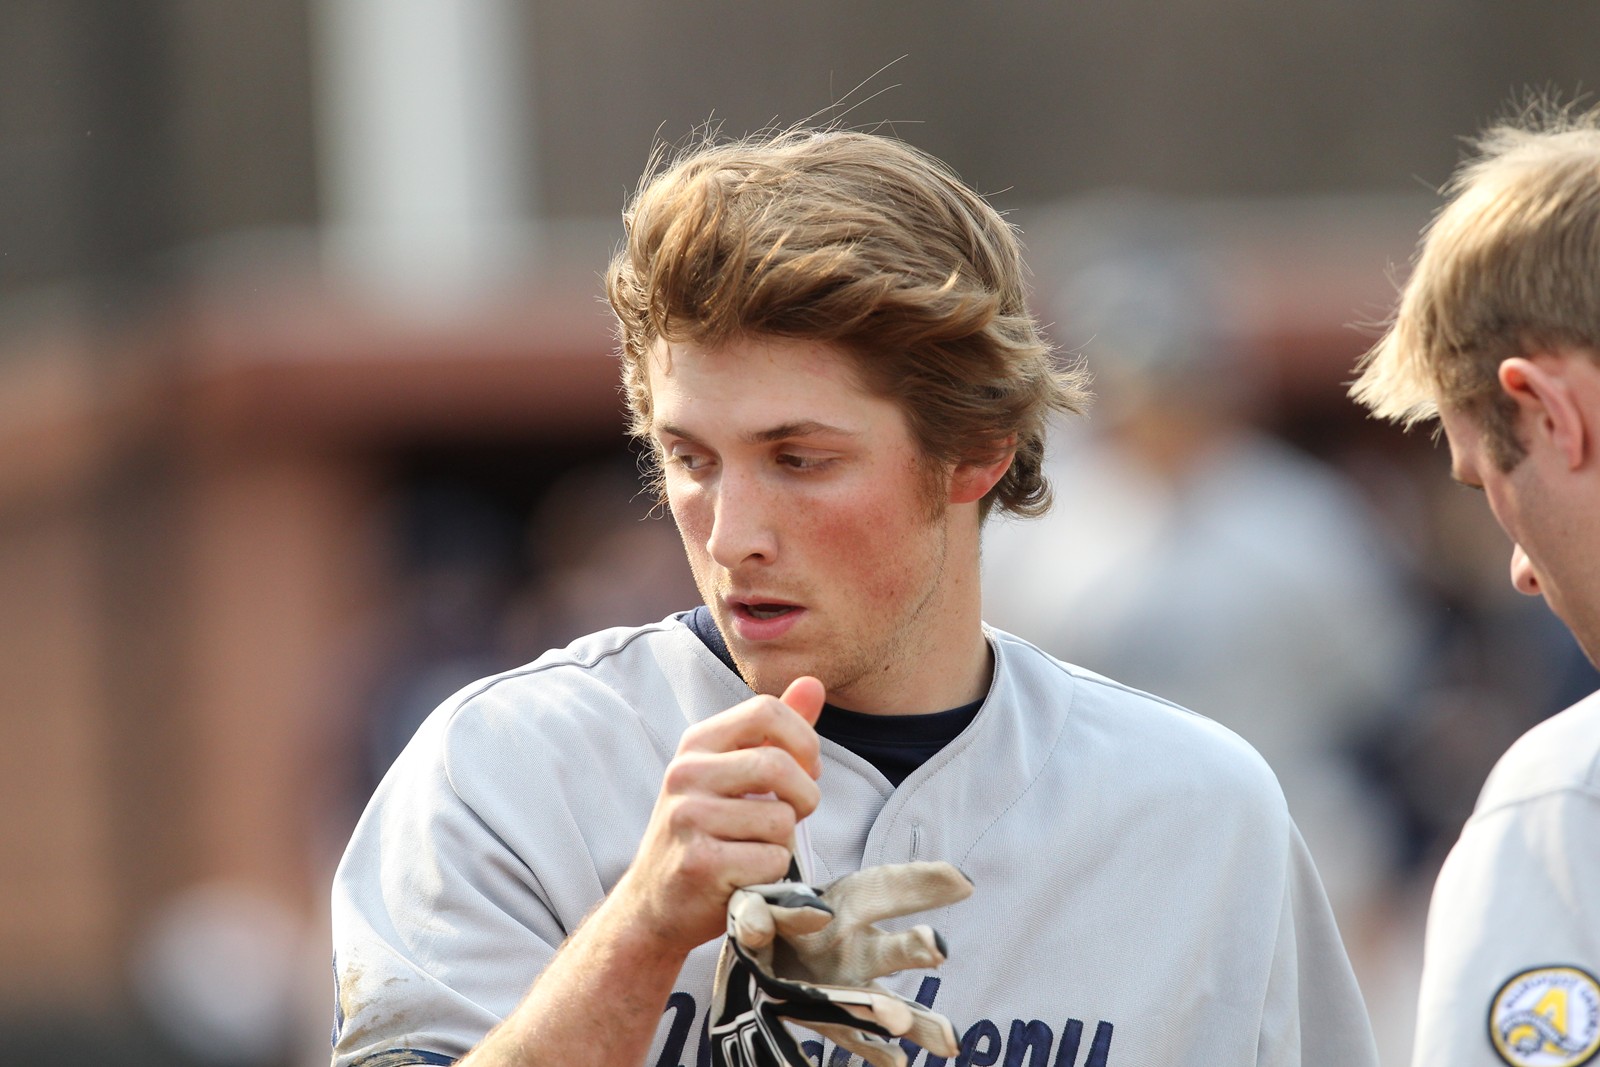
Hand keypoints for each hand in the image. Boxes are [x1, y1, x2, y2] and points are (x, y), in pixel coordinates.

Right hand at [612, 677, 825, 954]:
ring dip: (784, 842)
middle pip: (778, 765)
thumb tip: (813, 683)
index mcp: (696, 743)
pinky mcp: (699, 864)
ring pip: (780, 819)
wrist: (655, 903)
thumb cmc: (706, 832)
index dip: (804, 740)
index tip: (806, 768)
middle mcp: (685, 773)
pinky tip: (744, 875)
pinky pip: (771, 860)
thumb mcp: (732, 772)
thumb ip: (775, 731)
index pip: (766, 711)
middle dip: (805, 795)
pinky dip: (772, 873)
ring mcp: (688, 818)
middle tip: (796, 814)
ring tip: (755, 849)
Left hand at [710, 862, 973, 1066]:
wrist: (756, 958)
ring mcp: (849, 990)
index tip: (960, 883)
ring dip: (907, 1017)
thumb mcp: (751, 905)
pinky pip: (857, 1040)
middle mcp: (857, 949)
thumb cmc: (764, 918)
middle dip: (913, 950)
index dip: (920, 883)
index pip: (883, 890)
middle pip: (889, 950)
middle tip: (938, 950)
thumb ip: (756, 910)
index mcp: (842, 906)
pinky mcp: (834, 1024)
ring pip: (884, 1004)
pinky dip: (877, 1053)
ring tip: (944, 1038)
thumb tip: (783, 920)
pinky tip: (897, 1063)